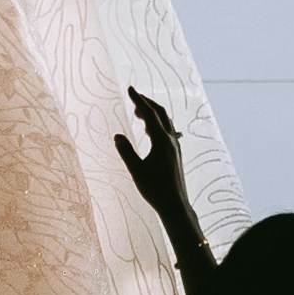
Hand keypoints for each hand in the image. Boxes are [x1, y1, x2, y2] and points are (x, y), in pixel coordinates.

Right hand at [114, 90, 195, 242]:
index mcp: (161, 141)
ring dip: (152, 113)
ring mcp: (175, 147)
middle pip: (160, 113)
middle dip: (147, 103)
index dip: (138, 100)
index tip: (130, 88)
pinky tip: (149, 132)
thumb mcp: (136, 170)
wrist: (175, 205)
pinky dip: (157, 124)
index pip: (149, 114)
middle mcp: (171, 140)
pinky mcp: (176, 154)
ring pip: (165, 122)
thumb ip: (126, 151)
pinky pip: (167, 131)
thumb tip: (117, 135)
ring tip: (138, 113)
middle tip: (133, 97)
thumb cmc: (155, 190)